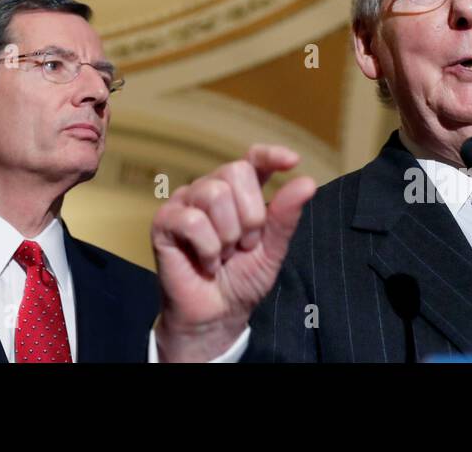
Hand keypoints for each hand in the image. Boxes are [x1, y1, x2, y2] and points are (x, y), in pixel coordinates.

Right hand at [151, 144, 315, 361]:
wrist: (217, 316)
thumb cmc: (241, 280)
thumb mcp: (272, 249)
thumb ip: (286, 216)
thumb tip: (307, 182)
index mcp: (238, 193)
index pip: (252, 159)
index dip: (270, 155)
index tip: (292, 160)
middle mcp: (210, 190)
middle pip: (235, 172)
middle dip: (250, 216)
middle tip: (244, 245)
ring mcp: (184, 203)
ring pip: (214, 195)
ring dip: (228, 236)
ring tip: (224, 255)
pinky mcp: (164, 222)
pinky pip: (192, 220)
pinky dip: (208, 249)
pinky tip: (207, 262)